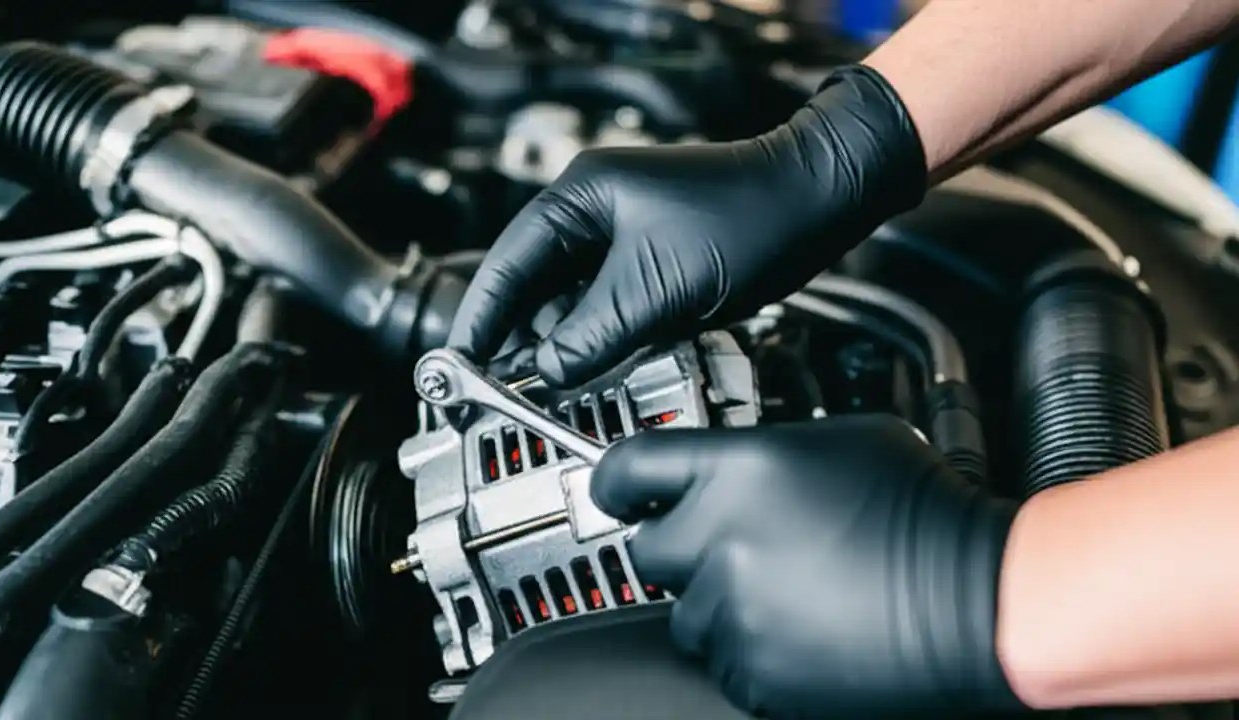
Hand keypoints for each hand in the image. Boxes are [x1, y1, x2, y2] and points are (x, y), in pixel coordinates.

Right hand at [448, 65, 926, 386]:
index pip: (508, 265)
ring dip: (563, 346)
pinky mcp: (655, 265)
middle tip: (497, 388)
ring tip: (548, 389)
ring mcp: (626, 240)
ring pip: (573, 305)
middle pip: (534, 287)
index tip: (458, 364)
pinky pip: (610, 310)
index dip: (480, 319)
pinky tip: (596, 369)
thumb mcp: (656, 286)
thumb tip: (546, 372)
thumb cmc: (747, 217)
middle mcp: (595, 215)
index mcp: (581, 199)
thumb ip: (593, 333)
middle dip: (520, 339)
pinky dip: (600, 341)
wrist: (820, 203)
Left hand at [590, 416, 1024, 718]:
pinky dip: (749, 646)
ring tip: (785, 589)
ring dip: (717, 600)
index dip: (617, 479)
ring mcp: (734, 608)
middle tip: (733, 546)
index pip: (628, 465)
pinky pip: (721, 657)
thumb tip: (729, 464)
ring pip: (683, 610)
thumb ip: (763, 450)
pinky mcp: (753, 668)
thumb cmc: (922, 511)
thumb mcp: (842, 440)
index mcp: (740, 469)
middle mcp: (723, 536)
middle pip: (647, 547)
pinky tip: (799, 624)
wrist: (975, 598)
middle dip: (682, 547)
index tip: (616, 489)